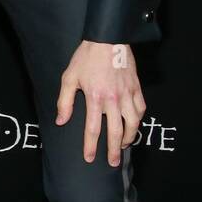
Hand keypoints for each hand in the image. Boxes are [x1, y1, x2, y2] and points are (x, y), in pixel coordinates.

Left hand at [55, 40, 145, 165]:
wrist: (108, 38)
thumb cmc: (86, 57)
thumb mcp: (69, 77)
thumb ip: (65, 101)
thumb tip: (61, 121)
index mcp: (95, 97)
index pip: (93, 128)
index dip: (91, 146)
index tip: (90, 158)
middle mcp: (113, 99)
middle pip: (116, 131)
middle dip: (114, 149)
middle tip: (114, 162)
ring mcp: (127, 93)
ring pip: (132, 122)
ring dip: (129, 137)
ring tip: (124, 145)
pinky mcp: (136, 87)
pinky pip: (141, 108)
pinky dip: (139, 119)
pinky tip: (134, 124)